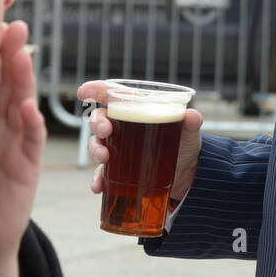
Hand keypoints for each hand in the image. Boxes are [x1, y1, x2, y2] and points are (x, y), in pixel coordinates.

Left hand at [0, 20, 44, 276]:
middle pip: (7, 82)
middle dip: (10, 53)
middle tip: (11, 26)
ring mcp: (16, 139)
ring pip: (22, 102)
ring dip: (24, 78)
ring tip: (21, 53)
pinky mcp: (28, 161)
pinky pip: (31, 137)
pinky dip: (31, 122)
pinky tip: (28, 107)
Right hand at [77, 80, 203, 202]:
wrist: (188, 175)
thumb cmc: (185, 144)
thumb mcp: (189, 133)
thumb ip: (191, 122)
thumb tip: (192, 116)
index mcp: (137, 110)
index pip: (112, 95)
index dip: (95, 90)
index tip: (83, 92)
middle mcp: (123, 127)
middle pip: (99, 119)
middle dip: (97, 123)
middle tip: (106, 131)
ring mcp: (119, 149)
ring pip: (96, 144)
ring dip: (95, 150)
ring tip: (105, 158)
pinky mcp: (119, 170)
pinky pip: (101, 173)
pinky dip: (97, 179)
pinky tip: (98, 185)